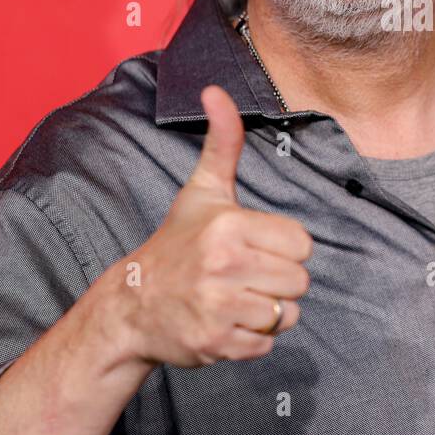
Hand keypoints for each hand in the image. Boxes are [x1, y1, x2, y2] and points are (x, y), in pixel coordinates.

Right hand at [115, 84, 311, 366]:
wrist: (132, 304)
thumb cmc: (178, 244)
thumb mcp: (202, 191)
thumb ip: (223, 143)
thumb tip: (216, 90)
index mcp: (229, 226)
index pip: (302, 244)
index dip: (283, 247)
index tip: (254, 247)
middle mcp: (224, 265)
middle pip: (299, 281)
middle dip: (277, 280)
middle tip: (244, 275)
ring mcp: (219, 307)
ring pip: (286, 314)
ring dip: (266, 310)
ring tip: (235, 298)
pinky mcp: (216, 342)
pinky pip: (266, 344)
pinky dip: (252, 338)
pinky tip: (226, 321)